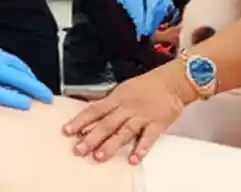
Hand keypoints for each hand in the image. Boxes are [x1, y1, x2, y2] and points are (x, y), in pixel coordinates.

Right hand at [0, 37, 52, 109]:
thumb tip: (4, 88)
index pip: (16, 64)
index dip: (30, 75)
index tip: (40, 87)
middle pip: (19, 71)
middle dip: (36, 83)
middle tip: (49, 96)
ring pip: (12, 78)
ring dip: (30, 87)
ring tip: (43, 98)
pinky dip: (12, 96)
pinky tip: (24, 104)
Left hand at [62, 67, 190, 163]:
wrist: (173, 81)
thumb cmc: (147, 85)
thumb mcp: (123, 90)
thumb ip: (108, 103)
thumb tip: (89, 112)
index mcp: (117, 98)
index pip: (95, 110)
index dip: (80, 120)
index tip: (67, 131)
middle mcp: (127, 107)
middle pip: (107, 123)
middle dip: (92, 137)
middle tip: (80, 149)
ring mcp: (142, 116)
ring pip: (124, 131)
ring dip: (112, 144)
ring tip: (100, 156)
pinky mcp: (157, 123)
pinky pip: (148, 137)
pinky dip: (142, 148)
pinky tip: (134, 159)